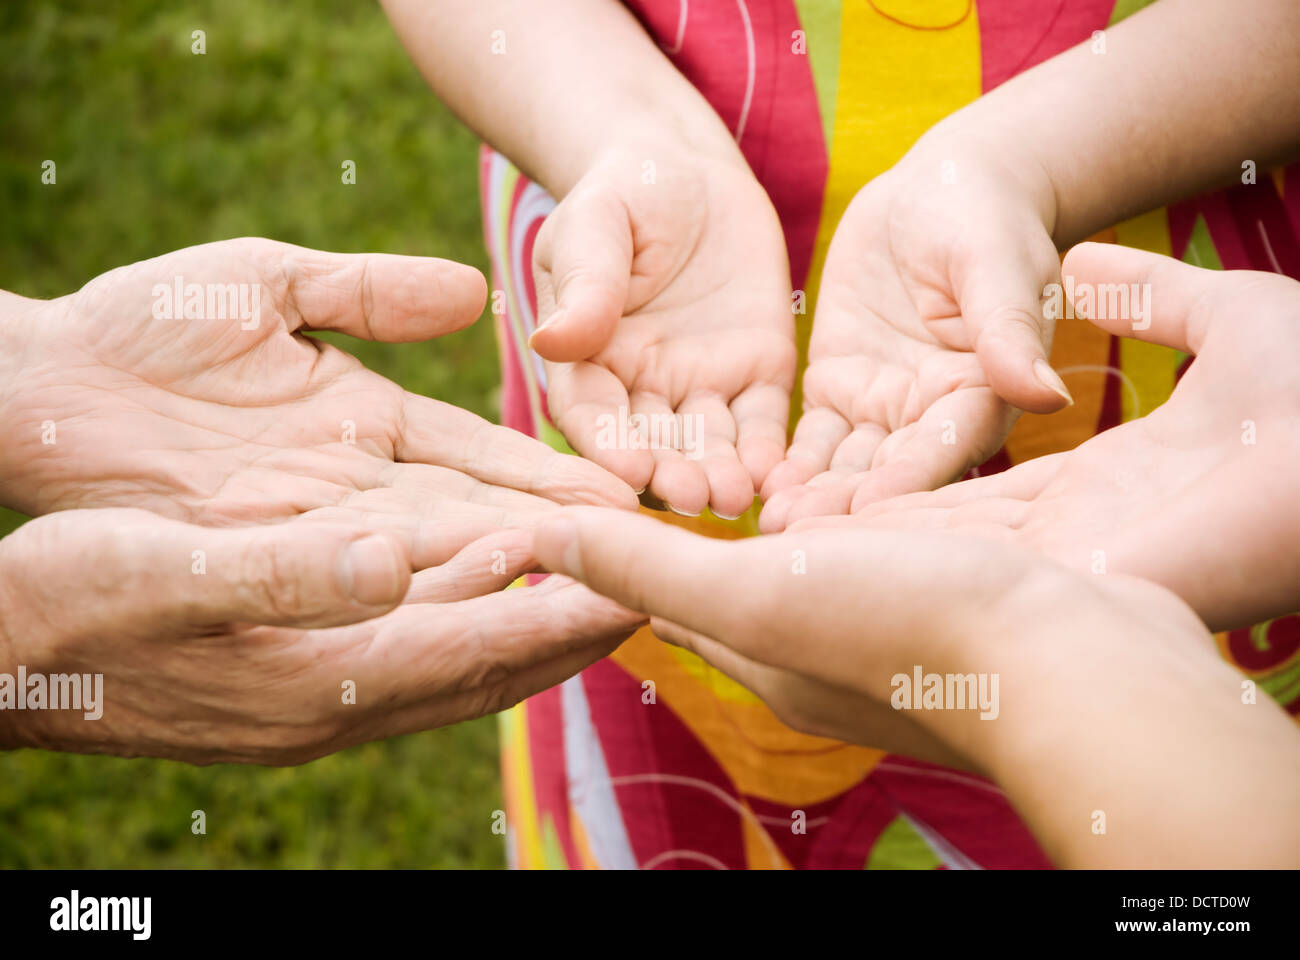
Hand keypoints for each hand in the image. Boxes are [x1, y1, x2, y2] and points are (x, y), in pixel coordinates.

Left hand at [0, 238, 634, 568]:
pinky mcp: (261, 554)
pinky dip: (428, 584)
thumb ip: (370, 291)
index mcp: (368, 421)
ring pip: (432, 553)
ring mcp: (310, 525)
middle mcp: (353, 485)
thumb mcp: (270, 282)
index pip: (481, 454)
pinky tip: (493, 595)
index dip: (551, 475)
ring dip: (513, 570)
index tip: (624, 489)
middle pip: (475, 516)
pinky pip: (360, 571)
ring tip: (597, 585)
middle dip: (560, 539)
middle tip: (646, 558)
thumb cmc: (146, 320)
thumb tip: (477, 292)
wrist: (45, 380)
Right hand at [0, 509, 642, 764]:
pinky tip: (484, 585)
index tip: (643, 583)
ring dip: (527, 628)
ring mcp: (317, 703)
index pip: (478, 651)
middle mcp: (335, 705)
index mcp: (321, 682)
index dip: (564, 617)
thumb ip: (286, 571)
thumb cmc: (68, 603)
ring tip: (595, 591)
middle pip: (489, 671)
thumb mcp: (168, 569)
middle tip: (652, 594)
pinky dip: (464, 619)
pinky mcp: (296, 686)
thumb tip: (402, 558)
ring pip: (457, 665)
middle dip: (572, 633)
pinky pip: (410, 654)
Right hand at [531, 144, 795, 519]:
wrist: (690, 171)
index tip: (627, 473)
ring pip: (708, 443)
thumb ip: (585, 282)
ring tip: (737, 497)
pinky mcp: (756, 374)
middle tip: (691, 497)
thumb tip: (552, 340)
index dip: (607, 446)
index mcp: (587, 360)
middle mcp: (641, 389)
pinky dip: (768, 449)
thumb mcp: (596, 225)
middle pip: (652, 445)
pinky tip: (778, 472)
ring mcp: (701, 386)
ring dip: (720, 474)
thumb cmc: (624, 192)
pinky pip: (762, 420)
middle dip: (669, 475)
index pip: (591, 415)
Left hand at [531, 507, 1299, 867]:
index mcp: (761, 653)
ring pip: (812, 560)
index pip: (667, 601)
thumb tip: (535, 537)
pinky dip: (859, 512)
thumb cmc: (916, 628)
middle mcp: (817, 651)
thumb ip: (651, 565)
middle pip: (733, 585)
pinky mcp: (958, 597)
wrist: (1085, 666)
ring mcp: (892, 627)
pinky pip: (885, 543)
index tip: (586, 509)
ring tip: (750, 471)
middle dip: (694, 536)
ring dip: (781, 519)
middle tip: (659, 474)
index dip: (624, 556)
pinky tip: (862, 486)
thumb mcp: (760, 587)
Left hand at [760, 129, 1070, 530]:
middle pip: (888, 471)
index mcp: (985, 394)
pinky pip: (810, 435)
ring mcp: (883, 408)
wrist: (940, 189)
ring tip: (767, 523)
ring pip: (844, 463)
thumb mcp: (997, 266)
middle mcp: (933, 416)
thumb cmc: (986, 218)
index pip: (947, 445)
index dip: (909, 479)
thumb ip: (1008, 331)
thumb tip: (1045, 396)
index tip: (869, 510)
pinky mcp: (841, 389)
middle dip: (844, 506)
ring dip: (809, 494)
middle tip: (796, 537)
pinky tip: (752, 484)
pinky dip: (785, 461)